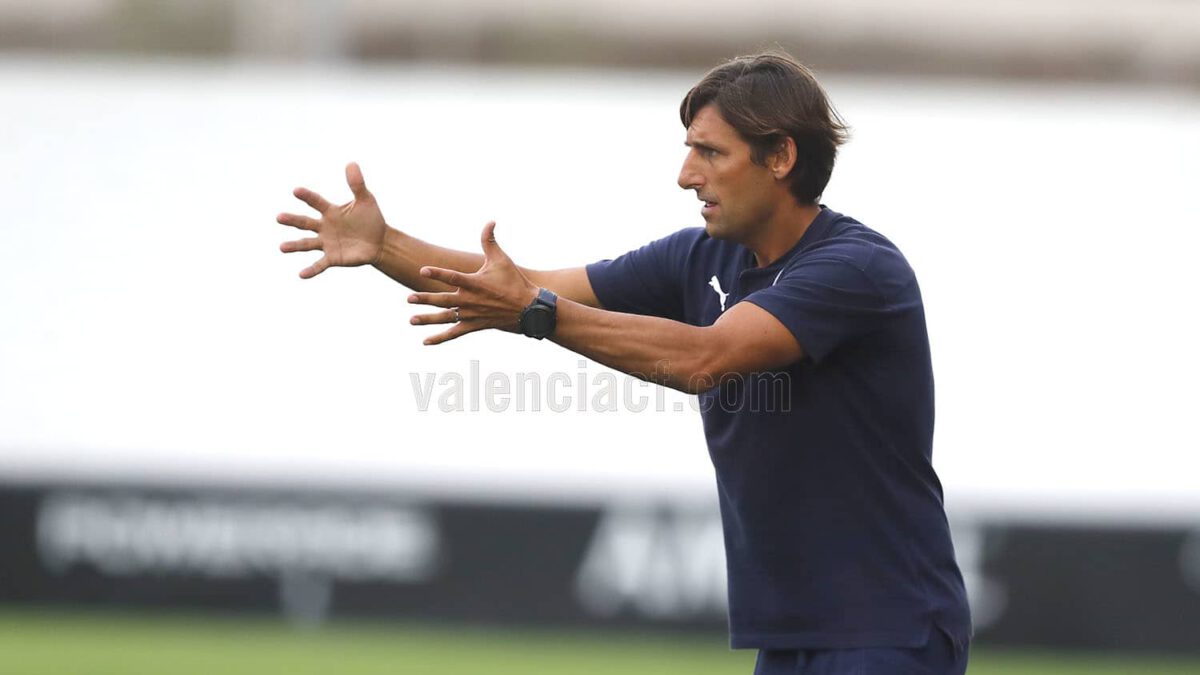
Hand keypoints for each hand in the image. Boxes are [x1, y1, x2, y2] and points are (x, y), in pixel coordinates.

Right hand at [277, 162, 386, 278]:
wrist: (380, 242)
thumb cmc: (371, 219)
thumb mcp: (366, 200)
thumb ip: (357, 184)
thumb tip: (351, 163)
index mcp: (330, 212)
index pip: (316, 202)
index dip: (307, 196)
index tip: (296, 190)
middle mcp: (324, 227)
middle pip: (305, 222)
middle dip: (292, 220)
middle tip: (279, 217)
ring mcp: (327, 243)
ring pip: (307, 244)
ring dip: (295, 246)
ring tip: (281, 247)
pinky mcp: (333, 258)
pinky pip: (319, 264)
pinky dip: (311, 270)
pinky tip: (301, 274)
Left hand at [408, 222, 538, 345]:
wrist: (528, 309)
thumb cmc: (514, 282)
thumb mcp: (502, 259)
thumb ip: (490, 241)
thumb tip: (490, 221)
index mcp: (475, 283)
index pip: (453, 277)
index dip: (437, 273)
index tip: (422, 270)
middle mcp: (471, 300)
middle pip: (444, 300)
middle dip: (425, 299)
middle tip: (408, 298)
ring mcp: (472, 315)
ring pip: (446, 318)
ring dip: (428, 319)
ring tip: (411, 320)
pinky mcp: (475, 325)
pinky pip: (455, 333)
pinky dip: (440, 338)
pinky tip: (426, 342)